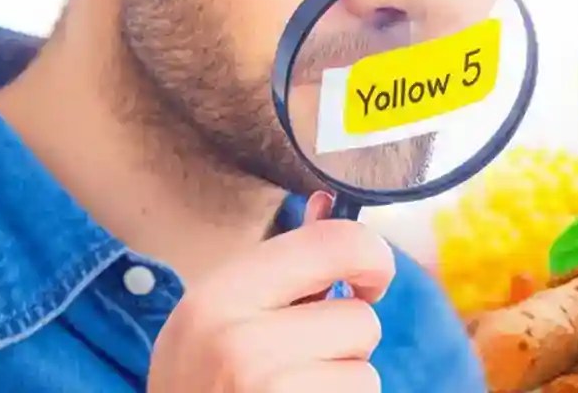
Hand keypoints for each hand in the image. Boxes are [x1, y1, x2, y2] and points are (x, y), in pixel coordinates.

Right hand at [147, 201, 394, 391]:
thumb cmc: (203, 377)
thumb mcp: (222, 312)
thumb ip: (281, 263)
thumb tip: (325, 203)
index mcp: (221, 296)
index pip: (335, 244)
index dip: (374, 256)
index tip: (370, 280)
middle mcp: (240, 345)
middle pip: (361, 319)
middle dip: (347, 340)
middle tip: (305, 356)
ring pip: (367, 374)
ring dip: (343, 382)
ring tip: (292, 389)